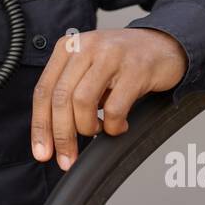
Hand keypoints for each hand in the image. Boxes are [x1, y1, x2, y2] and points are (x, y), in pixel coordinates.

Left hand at [31, 28, 187, 170]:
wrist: (163, 45)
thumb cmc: (121, 63)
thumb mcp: (87, 68)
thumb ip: (68, 90)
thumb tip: (51, 133)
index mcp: (67, 47)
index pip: (44, 90)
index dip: (40, 125)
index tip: (42, 152)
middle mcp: (86, 47)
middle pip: (61, 98)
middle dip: (61, 135)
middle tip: (66, 159)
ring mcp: (111, 55)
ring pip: (82, 102)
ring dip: (88, 127)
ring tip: (99, 129)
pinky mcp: (135, 68)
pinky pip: (115, 108)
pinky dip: (114, 126)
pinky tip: (119, 125)